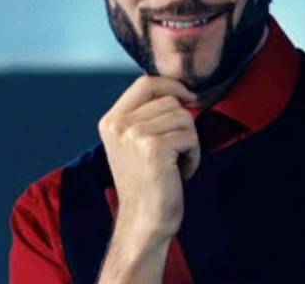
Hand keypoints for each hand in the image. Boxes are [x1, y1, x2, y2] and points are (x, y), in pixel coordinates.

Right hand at [98, 75, 199, 241]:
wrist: (144, 221)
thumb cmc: (147, 182)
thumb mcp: (135, 142)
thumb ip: (146, 115)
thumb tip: (181, 89)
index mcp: (111, 121)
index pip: (145, 83)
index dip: (171, 85)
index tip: (189, 97)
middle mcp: (119, 125)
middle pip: (170, 100)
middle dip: (182, 124)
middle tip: (175, 152)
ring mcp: (134, 135)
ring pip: (183, 116)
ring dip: (189, 141)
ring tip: (176, 163)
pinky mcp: (154, 148)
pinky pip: (190, 136)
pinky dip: (193, 155)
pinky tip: (180, 172)